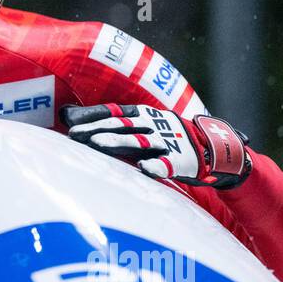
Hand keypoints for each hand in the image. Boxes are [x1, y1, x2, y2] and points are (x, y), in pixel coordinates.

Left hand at [62, 103, 250, 188]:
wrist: (215, 148)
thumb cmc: (166, 138)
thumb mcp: (142, 125)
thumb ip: (110, 122)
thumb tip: (66, 115)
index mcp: (145, 114)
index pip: (114, 112)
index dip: (92, 116)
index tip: (68, 121)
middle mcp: (154, 124)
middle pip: (121, 125)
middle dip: (97, 130)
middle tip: (74, 137)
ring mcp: (168, 142)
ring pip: (139, 142)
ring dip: (117, 142)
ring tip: (97, 144)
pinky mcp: (183, 161)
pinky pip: (168, 164)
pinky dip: (156, 166)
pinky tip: (145, 170)